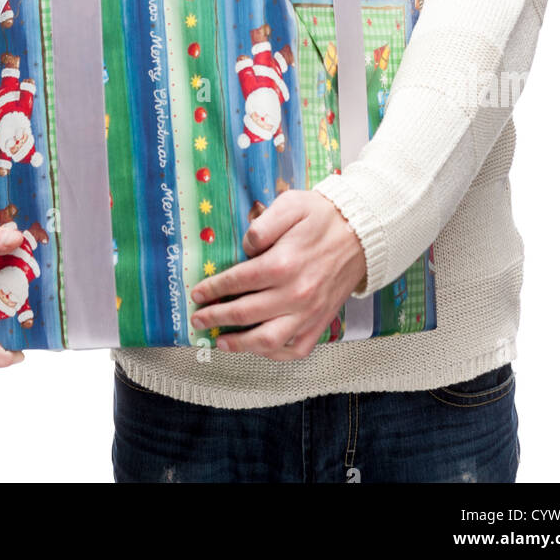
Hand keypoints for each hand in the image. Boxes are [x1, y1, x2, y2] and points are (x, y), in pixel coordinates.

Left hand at [189, 189, 366, 359]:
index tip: (197, 293)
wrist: (363, 234)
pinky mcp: (320, 323)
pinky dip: (273, 354)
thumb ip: (263, 224)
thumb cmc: (323, 217)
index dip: (213, 288)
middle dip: (215, 317)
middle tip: (198, 318)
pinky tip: (257, 348)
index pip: (238, 281)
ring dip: (238, 344)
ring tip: (219, 341)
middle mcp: (295, 293)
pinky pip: (294, 350)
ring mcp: (309, 313)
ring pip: (267, 340)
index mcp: (284, 263)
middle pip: (245, 313)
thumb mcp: (291, 204)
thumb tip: (244, 246)